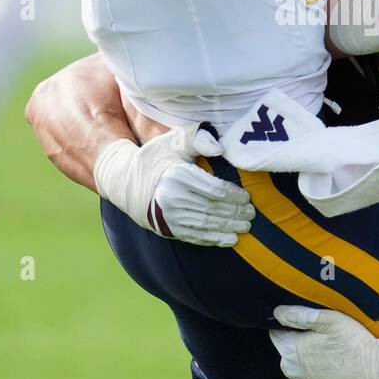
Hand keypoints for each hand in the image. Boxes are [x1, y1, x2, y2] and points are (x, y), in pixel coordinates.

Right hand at [95, 127, 254, 246]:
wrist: (126, 181)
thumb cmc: (157, 158)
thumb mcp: (174, 141)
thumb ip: (198, 138)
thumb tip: (220, 149)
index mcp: (178, 176)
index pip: (213, 189)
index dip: (233, 195)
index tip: (247, 197)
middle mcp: (172, 198)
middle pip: (212, 209)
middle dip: (235, 213)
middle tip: (251, 214)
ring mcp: (169, 216)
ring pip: (206, 224)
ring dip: (228, 227)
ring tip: (245, 227)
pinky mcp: (167, 229)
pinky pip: (195, 237)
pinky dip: (214, 240)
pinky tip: (230, 240)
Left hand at [270, 305, 378, 378]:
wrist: (377, 370)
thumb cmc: (352, 341)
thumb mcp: (329, 320)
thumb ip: (301, 315)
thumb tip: (277, 312)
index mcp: (293, 350)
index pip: (277, 336)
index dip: (284, 326)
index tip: (294, 321)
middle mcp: (295, 370)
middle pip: (284, 354)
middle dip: (290, 344)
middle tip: (308, 333)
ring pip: (295, 369)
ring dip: (300, 360)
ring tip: (316, 349)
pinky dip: (311, 373)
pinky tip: (324, 364)